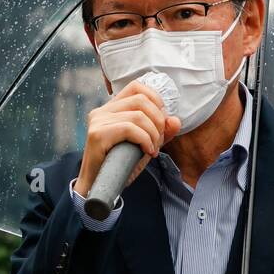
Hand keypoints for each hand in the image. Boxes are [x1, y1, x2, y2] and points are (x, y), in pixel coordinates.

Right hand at [75, 80, 181, 196]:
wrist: (97, 186)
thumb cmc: (119, 165)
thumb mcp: (145, 146)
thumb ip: (161, 133)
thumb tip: (176, 120)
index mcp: (111, 108)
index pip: (136, 87)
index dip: (155, 99)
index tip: (161, 122)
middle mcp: (102, 111)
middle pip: (141, 100)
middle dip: (158, 120)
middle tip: (159, 140)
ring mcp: (98, 121)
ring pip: (137, 115)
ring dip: (153, 134)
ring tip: (152, 149)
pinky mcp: (97, 134)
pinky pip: (129, 129)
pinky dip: (144, 140)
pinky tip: (147, 152)